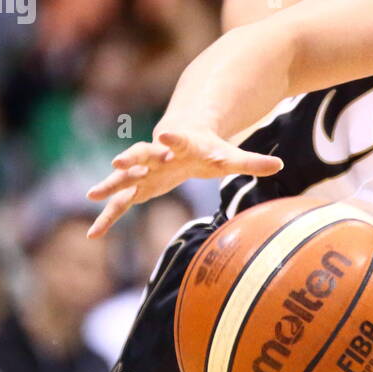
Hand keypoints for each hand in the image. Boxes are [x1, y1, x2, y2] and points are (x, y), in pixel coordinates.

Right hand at [85, 129, 281, 237]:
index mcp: (181, 144)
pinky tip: (95, 234)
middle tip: (119, 161)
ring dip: (111, 184)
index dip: (173, 140)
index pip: (178, 140)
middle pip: (142, 154)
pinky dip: (108, 217)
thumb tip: (279, 165)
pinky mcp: (136, 187)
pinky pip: (119, 204)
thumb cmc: (206, 148)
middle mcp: (157, 155)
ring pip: (124, 177)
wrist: (177, 138)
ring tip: (93, 194)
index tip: (166, 137)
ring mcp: (142, 171)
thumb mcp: (229, 155)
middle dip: (132, 158)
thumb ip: (251, 162)